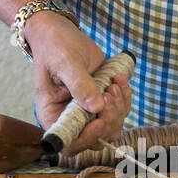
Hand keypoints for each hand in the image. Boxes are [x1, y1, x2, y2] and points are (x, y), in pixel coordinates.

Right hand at [26, 12, 132, 154]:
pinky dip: (124, 97)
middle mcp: (70, 118)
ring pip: (111, 126)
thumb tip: (96, 107)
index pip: (69, 142)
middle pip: (96, 138)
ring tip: (114, 82)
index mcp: (52, 115)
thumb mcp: (65, 63)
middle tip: (109, 91)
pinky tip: (119, 78)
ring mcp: (87, 111)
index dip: (86, 138)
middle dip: (108, 118)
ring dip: (119, 107)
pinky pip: (119, 110)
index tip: (99, 121)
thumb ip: (80, 85)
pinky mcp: (102, 102)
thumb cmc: (55, 47)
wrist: (62, 34)